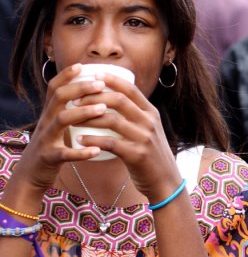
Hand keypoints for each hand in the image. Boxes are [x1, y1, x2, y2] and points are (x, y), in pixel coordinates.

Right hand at [19, 64, 109, 189]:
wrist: (30, 176)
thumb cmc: (51, 147)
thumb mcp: (56, 126)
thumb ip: (69, 111)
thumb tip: (92, 94)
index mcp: (49, 113)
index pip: (55, 88)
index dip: (66, 75)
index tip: (83, 65)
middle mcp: (45, 122)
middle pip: (59, 98)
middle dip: (80, 88)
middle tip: (101, 84)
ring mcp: (45, 139)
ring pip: (61, 120)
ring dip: (82, 113)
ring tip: (103, 110)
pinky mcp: (49, 158)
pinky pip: (64, 153)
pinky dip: (80, 152)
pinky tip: (97, 150)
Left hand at [70, 70, 181, 201]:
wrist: (165, 180)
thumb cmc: (151, 154)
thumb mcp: (148, 130)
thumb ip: (135, 116)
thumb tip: (113, 102)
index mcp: (151, 112)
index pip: (130, 89)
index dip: (111, 80)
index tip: (93, 76)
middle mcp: (149, 121)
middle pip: (119, 100)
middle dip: (95, 97)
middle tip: (76, 99)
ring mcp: (144, 137)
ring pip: (112, 119)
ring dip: (89, 117)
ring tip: (73, 118)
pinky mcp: (136, 154)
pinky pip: (110, 143)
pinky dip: (92, 139)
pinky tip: (79, 140)